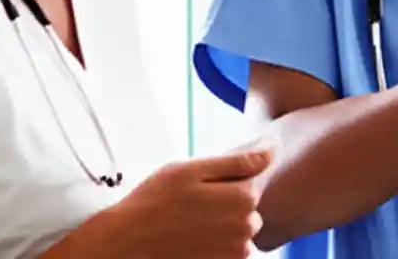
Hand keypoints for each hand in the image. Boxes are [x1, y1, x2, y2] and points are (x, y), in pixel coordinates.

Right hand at [101, 143, 274, 257]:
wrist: (124, 244)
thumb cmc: (154, 203)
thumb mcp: (192, 171)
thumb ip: (238, 161)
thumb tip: (272, 148)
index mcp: (243, 198)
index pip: (254, 180)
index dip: (228, 180)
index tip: (205, 184)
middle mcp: (247, 228)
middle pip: (249, 206)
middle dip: (228, 202)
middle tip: (194, 203)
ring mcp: (236, 252)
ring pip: (241, 229)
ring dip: (224, 225)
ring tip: (191, 222)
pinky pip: (231, 250)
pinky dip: (217, 244)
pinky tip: (193, 240)